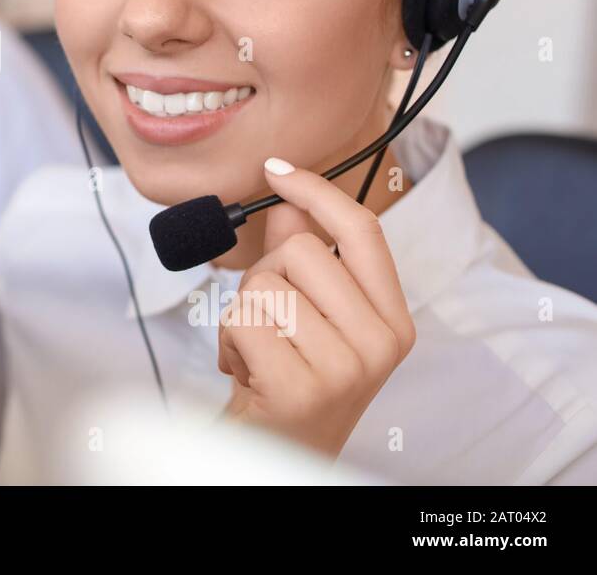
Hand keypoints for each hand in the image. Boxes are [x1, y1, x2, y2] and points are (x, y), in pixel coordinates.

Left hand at [216, 157, 416, 458]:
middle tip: (269, 322)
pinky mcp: (303, 388)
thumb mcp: (305, 314)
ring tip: (260, 353)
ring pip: (264, 286)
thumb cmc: (290, 379)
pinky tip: (247, 372)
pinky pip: (243, 320)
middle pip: (300, 251)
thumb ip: (298, 254)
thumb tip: (289, 197)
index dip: (318, 191)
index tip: (277, 168)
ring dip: (243, 316)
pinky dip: (229, 342)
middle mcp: (381, 342)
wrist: (279, 452)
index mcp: (391, 318)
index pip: (362, 231)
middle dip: (263, 277)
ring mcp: (347, 368)